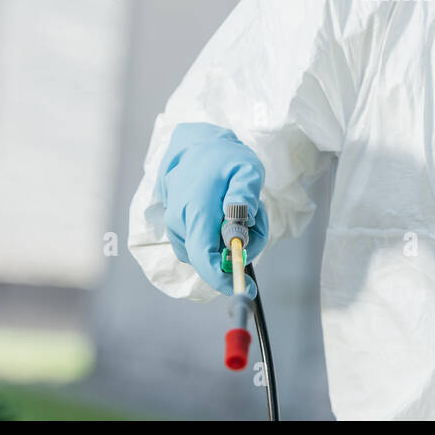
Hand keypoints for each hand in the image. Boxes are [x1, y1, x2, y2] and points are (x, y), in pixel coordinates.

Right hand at [158, 122, 268, 297]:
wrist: (196, 145)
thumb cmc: (225, 157)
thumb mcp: (246, 168)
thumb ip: (244, 193)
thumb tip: (241, 217)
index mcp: (195, 211)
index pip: (205, 259)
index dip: (225, 280)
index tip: (247, 289)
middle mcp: (180, 223)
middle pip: (213, 259)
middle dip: (241, 249)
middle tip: (258, 221)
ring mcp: (175, 226)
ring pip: (210, 252)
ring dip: (233, 241)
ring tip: (246, 210)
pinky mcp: (177, 227)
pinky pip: (203, 244)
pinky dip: (220, 236)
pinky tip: (229, 214)